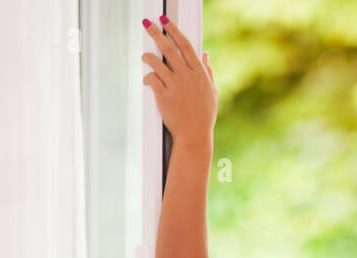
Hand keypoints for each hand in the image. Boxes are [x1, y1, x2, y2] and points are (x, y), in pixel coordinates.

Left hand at [141, 17, 216, 151]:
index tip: (165, 21)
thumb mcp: (212, 92)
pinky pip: (151, 79)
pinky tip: (146, 81)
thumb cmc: (204, 116)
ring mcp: (175, 86)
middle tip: (146, 23)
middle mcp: (187, 77)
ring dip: (147, 56)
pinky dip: (147, 77)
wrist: (194, 136)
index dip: (174, 31)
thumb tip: (205, 54)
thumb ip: (208, 72)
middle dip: (156, 33)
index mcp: (200, 74)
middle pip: (169, 48)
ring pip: (156, 62)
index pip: (185, 46)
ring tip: (144, 56)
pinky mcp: (163, 96)